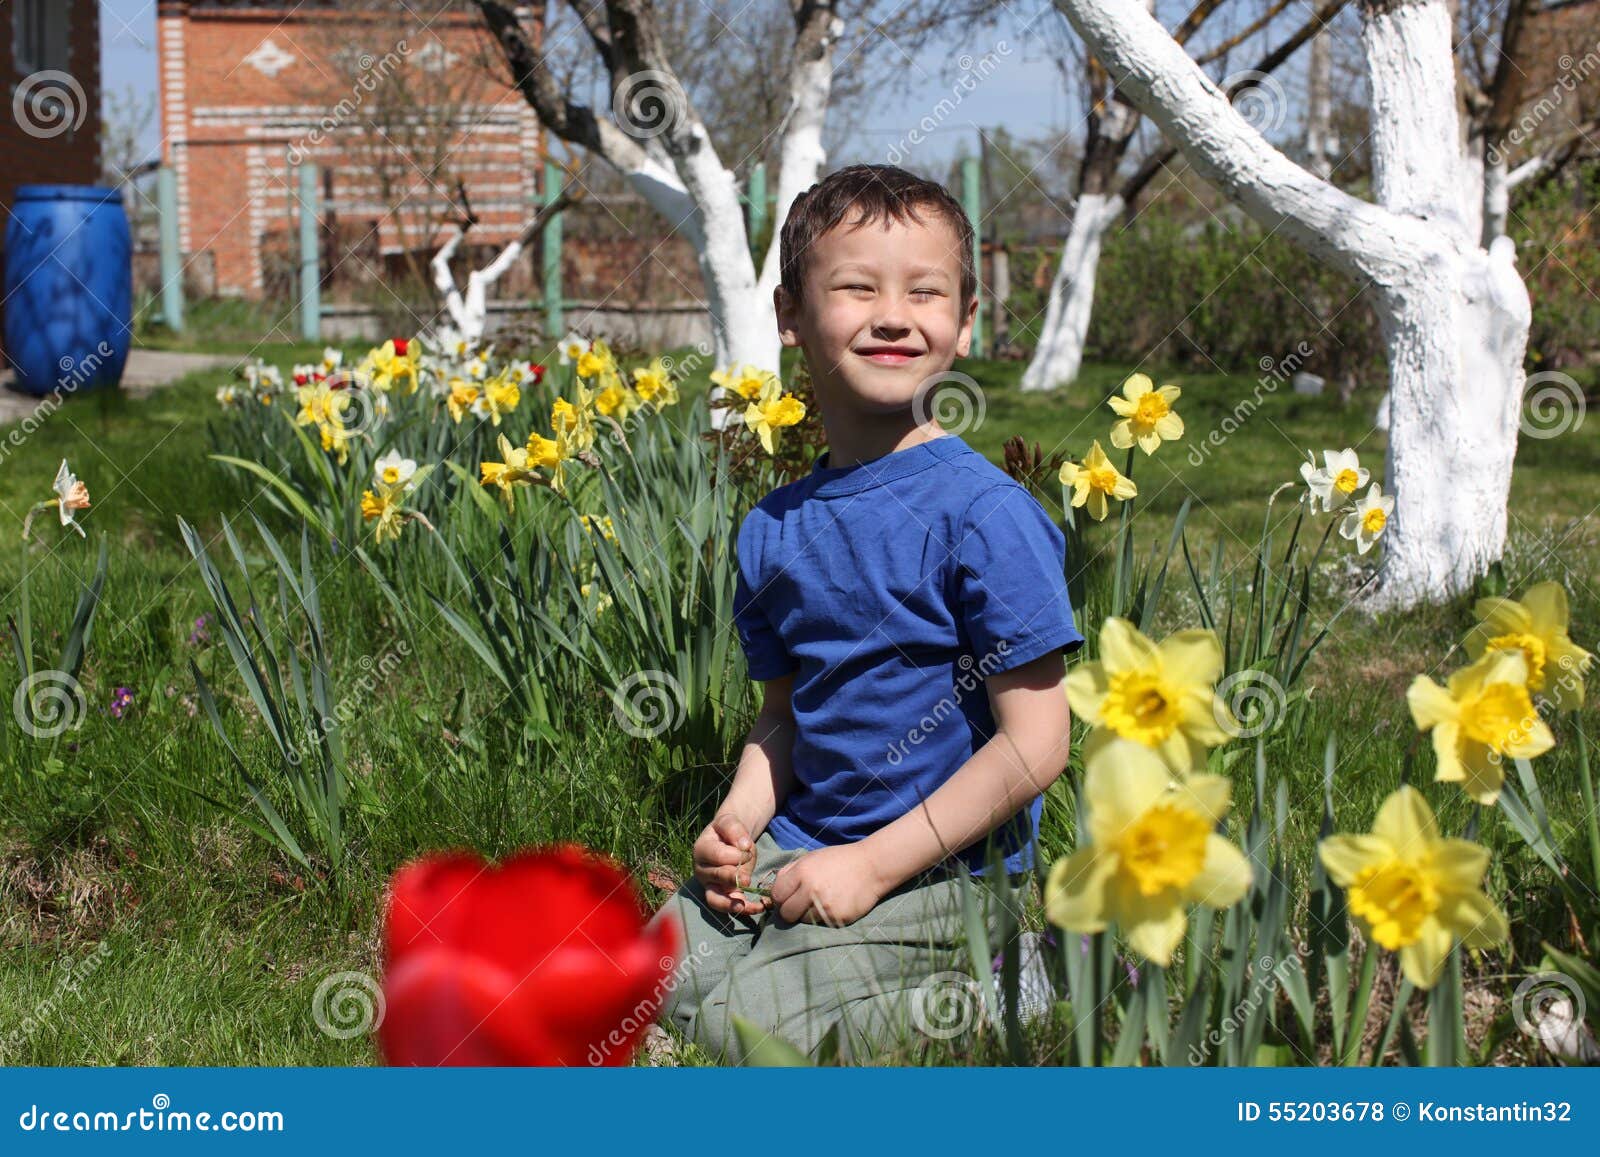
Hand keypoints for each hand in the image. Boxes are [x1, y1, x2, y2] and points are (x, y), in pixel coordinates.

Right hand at [692, 813, 769, 915]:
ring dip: (729, 903)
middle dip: (732, 878)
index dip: (735, 855)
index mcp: (701, 849)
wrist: (730, 840)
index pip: (717, 856)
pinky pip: (729, 906)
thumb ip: (735, 829)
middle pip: (715, 877)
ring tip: (742, 905)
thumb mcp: (730, 822)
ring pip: (714, 899)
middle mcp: (702, 870)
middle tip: (747, 879)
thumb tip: (743, 846)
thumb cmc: (729, 832)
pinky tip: (758, 908)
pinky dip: (744, 909)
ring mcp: (711, 885)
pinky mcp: (723, 895)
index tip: (747, 848)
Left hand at [770, 844, 886, 926]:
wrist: (872, 866)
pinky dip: (824, 917)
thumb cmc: (839, 860)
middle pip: (786, 914)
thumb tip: (773, 890)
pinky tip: (834, 905)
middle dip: (790, 911)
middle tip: (799, 905)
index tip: (787, 897)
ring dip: (807, 914)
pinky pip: (821, 924)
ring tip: (821, 902)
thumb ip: (790, 871)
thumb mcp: (811, 857)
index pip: (777, 896)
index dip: (780, 898)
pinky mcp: (837, 918)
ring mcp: (825, 906)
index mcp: (802, 872)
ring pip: (803, 920)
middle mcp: (812, 890)